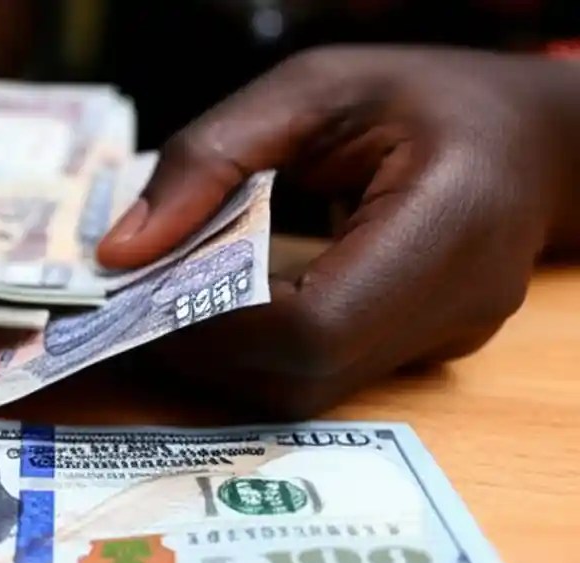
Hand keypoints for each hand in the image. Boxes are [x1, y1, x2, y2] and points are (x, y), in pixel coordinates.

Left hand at [96, 46, 579, 418]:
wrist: (525, 133)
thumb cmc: (421, 94)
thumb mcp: (311, 91)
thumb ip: (209, 160)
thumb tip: (119, 254)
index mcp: (449, 221)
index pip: (313, 325)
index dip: (214, 323)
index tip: (141, 289)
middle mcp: (457, 303)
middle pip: (300, 375)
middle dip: (200, 347)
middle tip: (130, 302)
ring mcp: (445, 341)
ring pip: (305, 389)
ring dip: (220, 355)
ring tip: (165, 299)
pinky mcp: (422, 353)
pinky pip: (323, 374)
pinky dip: (256, 348)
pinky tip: (219, 303)